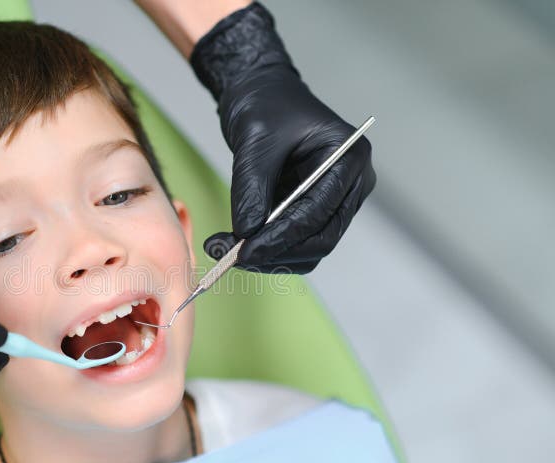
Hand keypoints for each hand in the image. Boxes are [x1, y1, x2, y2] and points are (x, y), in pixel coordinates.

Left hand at [190, 2, 375, 273]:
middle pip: (321, 239)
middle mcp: (352, 183)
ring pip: (309, 247)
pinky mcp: (314, 207)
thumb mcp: (255, 141)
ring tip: (226, 250)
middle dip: (275, 252)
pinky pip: (295, 240)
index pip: (319, 213)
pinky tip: (237, 242)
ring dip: (270, 256)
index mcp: (350, 158)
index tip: (244, 252)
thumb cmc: (266, 103)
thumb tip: (245, 235)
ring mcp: (336, 198)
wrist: (260, 90)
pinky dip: (268, 247)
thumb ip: (251, 189)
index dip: (281, 238)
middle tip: (231, 257)